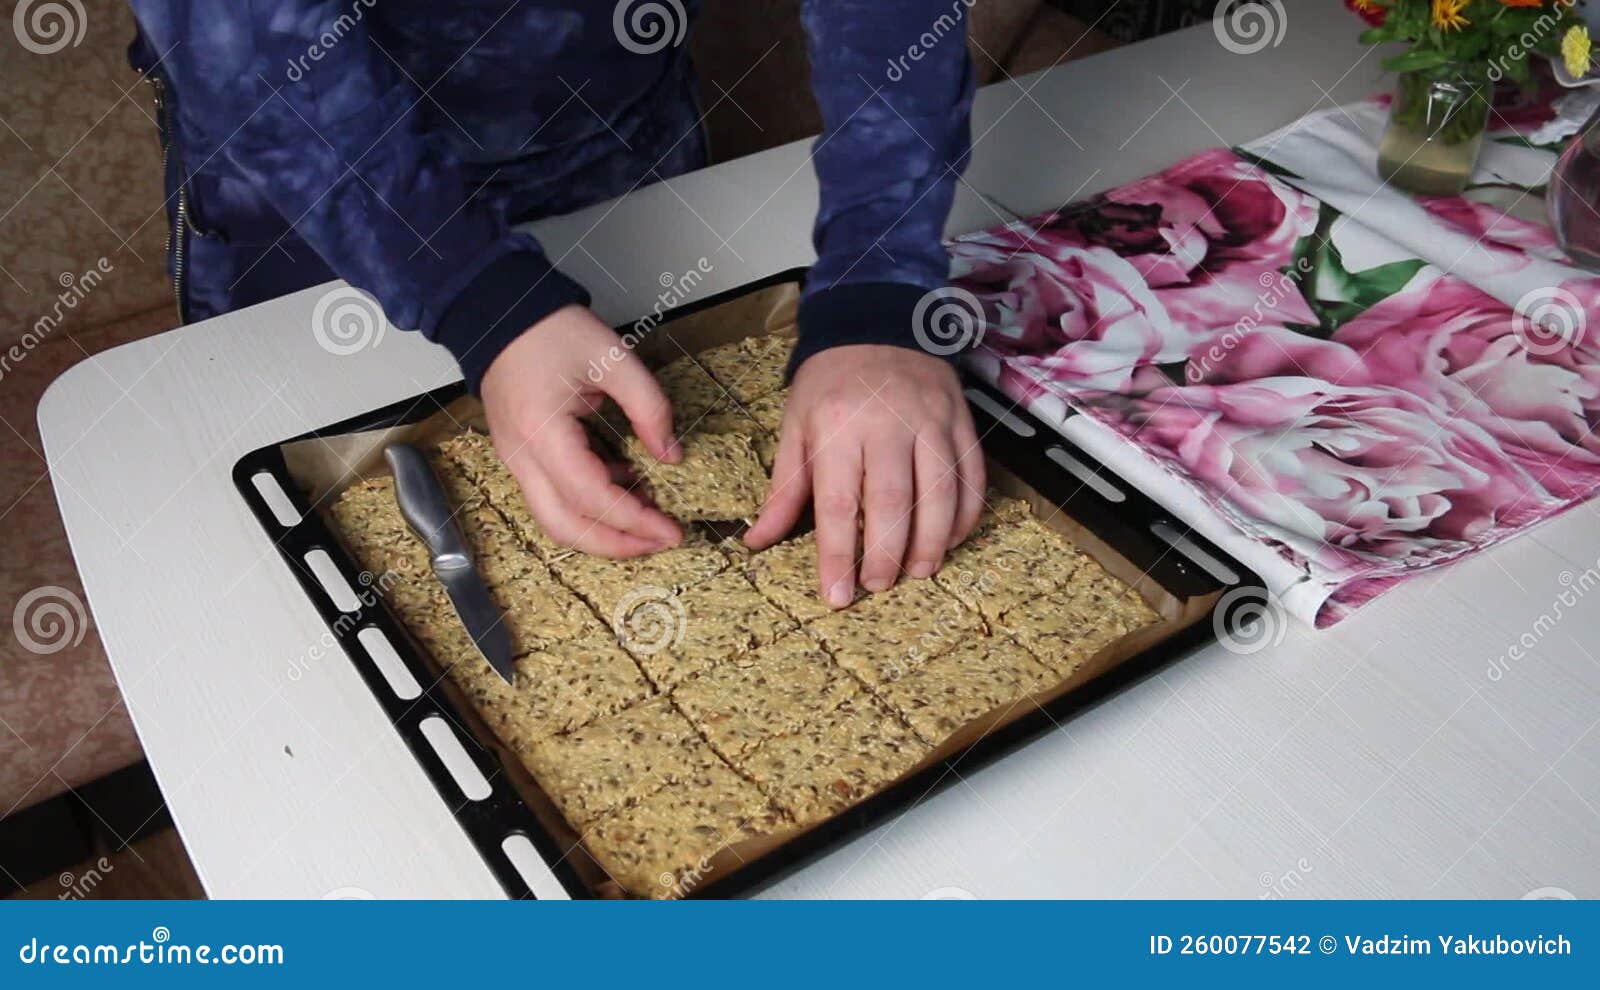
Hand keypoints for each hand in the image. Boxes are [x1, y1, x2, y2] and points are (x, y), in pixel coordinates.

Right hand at [479, 304, 681, 557]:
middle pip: (566, 527)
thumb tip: (671, 454)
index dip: (635, 521)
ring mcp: (516, 460)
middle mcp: (522, 457)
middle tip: (660, 540)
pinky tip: (623, 485)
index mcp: (543, 433)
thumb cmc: (549, 330)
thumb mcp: (614, 358)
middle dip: (617, 544)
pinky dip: (588, 505)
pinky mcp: (521, 456)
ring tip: (647, 518)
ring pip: (556, 519)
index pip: (591, 497)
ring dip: (602, 530)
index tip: (671, 530)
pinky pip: (553, 496)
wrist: (502, 314)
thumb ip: (650, 407)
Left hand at [745, 345, 985, 605]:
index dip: (837, 555)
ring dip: (931, 544)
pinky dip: (965, 516)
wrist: (876, 322)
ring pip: (941, 495)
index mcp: (837, 426)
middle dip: (886, 555)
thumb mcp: (795, 426)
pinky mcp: (961, 422)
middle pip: (893, 504)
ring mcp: (931, 421)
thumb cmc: (830, 381)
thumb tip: (758, 541)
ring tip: (918, 572)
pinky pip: (972, 477)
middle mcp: (887, 423)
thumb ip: (783, 489)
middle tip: (877, 585)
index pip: (837, 504)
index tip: (837, 595)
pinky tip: (949, 541)